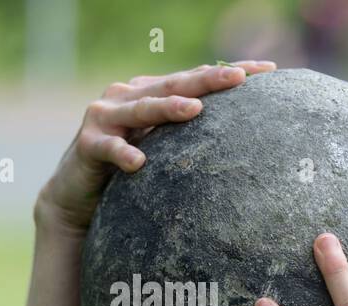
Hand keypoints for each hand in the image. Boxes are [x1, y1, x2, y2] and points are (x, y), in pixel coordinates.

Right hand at [35, 60, 275, 235]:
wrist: (78, 193)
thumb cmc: (132, 167)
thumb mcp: (167, 147)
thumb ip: (194, 135)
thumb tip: (248, 138)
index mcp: (153, 94)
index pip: (196, 79)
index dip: (229, 72)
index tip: (269, 70)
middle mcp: (129, 96)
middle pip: (174, 85)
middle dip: (207, 79)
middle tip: (238, 76)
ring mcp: (106, 117)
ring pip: (142, 109)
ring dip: (168, 107)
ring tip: (196, 109)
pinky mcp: (88, 144)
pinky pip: (109, 149)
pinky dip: (123, 153)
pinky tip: (138, 162)